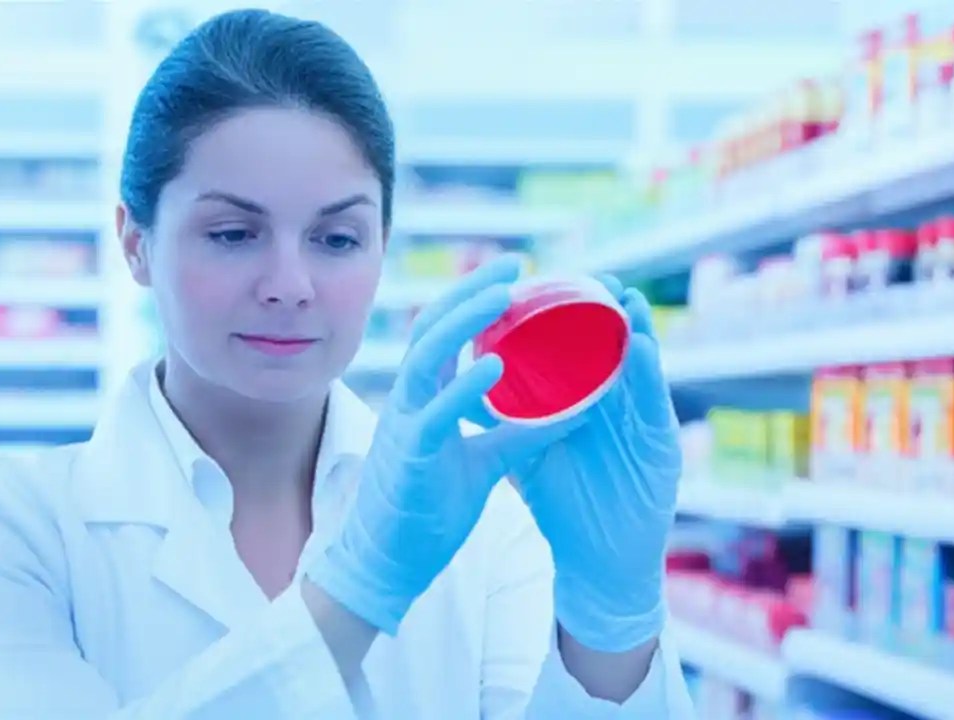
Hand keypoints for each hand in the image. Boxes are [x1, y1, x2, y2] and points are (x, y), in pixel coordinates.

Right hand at [306, 257, 576, 634]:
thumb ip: (514, 434)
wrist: (387, 563)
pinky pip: (435, 413)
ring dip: (464, 321)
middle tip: (516, 265)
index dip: (474, 297)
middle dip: (472, 291)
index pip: (444, 331)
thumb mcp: (482, 463)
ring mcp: (406, 425)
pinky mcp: (412, 456)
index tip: (515, 273)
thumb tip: (566, 413)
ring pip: (427, 355)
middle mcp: (410, 401)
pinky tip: (493, 365)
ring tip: (503, 295)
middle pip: (433, 327)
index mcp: (424, 399)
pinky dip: (463, 386)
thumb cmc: (428, 509)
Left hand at [512, 279, 681, 652]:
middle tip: (598, 279)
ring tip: (624, 298)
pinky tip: (642, 346)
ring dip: (636, 329)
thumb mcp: (529, 456)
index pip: (581, 352)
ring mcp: (641, 426)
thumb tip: (465, 392)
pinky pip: (655, 405)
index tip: (556, 285)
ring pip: (640, 368)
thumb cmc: (565, 507)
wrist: (598, 564)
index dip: (571, 320)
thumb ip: (506, 424)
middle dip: (609, 312)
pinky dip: (650, 374)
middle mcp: (616, 409)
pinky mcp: (661, 449)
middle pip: (615, 351)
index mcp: (585, 406)